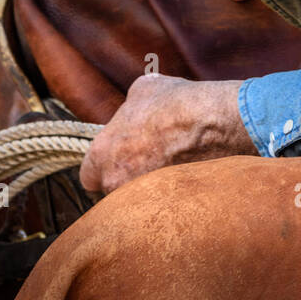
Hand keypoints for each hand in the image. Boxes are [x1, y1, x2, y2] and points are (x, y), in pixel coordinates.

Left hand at [79, 72, 256, 195]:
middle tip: (150, 161)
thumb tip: (136, 105)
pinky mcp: (167, 210)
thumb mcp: (144, 89)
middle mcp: (115, 183)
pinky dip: (172, 200)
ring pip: (137, 205)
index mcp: (102, 155)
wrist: (212, 124)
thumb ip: (130, 105)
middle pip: (113, 191)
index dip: (104, 166)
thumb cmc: (175, 103)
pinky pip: (162, 211)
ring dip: (149, 192)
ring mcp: (140, 200)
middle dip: (128, 180)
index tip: (119, 158)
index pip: (88, 176)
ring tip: (173, 170)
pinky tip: (187, 181)